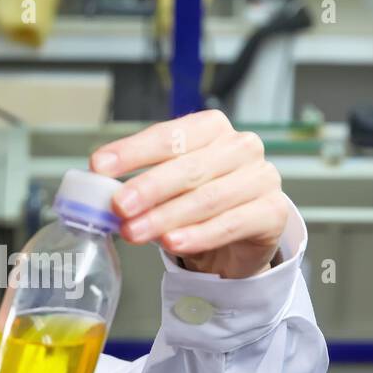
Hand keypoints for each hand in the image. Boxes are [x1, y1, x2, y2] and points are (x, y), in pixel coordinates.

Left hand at [90, 108, 288, 278]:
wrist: (239, 238)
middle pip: (189, 167)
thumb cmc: (199, 202)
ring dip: (166, 217)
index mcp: (212, 128)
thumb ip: (140, 182)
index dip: (132, 151)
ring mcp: (261, 178)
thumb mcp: (168, 186)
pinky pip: (232, 224)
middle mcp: (241, 147)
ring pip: (208, 198)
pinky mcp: (273, 213)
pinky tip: (173, 243)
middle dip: (148, 188)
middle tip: (118, 206)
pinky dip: (198, 235)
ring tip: (134, 232)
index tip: (99, 166)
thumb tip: (99, 190)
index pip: (169, 136)